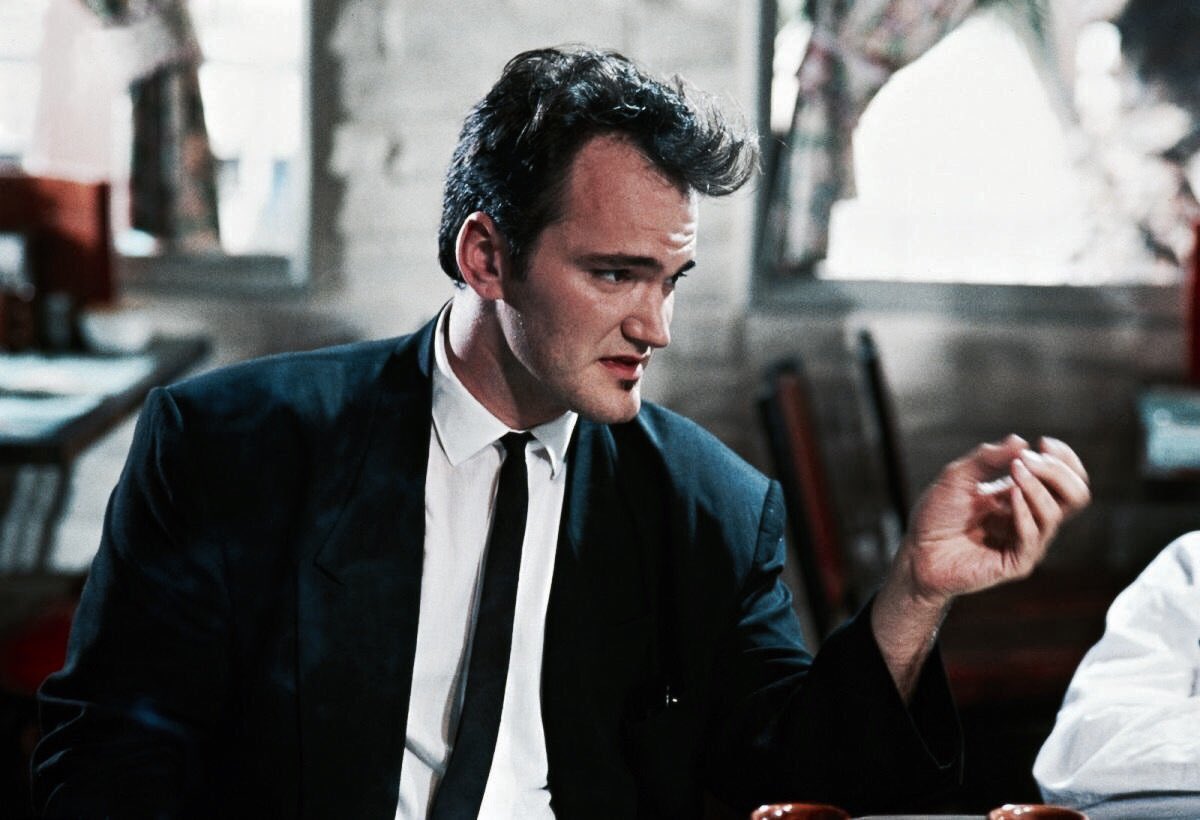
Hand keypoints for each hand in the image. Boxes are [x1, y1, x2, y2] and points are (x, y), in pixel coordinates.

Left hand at [871, 435, 1089, 699]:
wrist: (917, 551)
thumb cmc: (937, 514)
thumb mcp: (958, 476)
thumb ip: (987, 458)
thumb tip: (1020, 440)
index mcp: (1023, 497)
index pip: (1067, 479)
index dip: (1064, 459)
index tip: (1044, 442)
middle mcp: (1030, 519)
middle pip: (1075, 496)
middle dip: (1057, 471)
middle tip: (1029, 459)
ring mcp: (1026, 542)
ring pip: (1056, 513)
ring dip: (1038, 486)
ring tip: (1015, 471)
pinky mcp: (1016, 562)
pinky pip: (1034, 536)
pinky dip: (1025, 512)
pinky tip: (1011, 496)